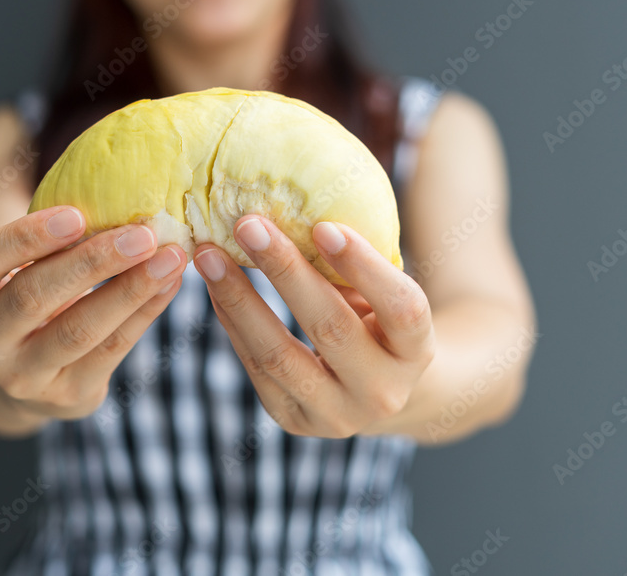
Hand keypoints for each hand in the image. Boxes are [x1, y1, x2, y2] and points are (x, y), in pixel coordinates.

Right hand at [0, 206, 186, 420]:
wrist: (27, 372)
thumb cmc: (28, 294)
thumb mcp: (17, 267)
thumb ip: (47, 236)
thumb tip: (116, 186)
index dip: (24, 238)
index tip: (76, 214)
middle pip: (33, 297)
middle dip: (93, 262)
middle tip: (143, 233)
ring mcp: (21, 377)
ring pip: (78, 330)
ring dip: (130, 290)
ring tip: (170, 257)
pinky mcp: (66, 396)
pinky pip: (111, 350)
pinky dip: (145, 312)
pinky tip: (169, 284)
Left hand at [193, 215, 435, 437]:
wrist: (380, 390)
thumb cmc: (381, 321)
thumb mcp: (384, 295)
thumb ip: (357, 265)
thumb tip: (298, 206)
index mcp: (417, 351)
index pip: (402, 308)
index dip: (365, 267)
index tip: (324, 226)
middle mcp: (383, 391)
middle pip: (331, 328)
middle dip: (284, 272)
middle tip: (248, 224)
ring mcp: (336, 414)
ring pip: (280, 356)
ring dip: (239, 299)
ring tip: (208, 255)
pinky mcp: (294, 419)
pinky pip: (255, 368)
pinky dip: (232, 322)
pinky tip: (214, 286)